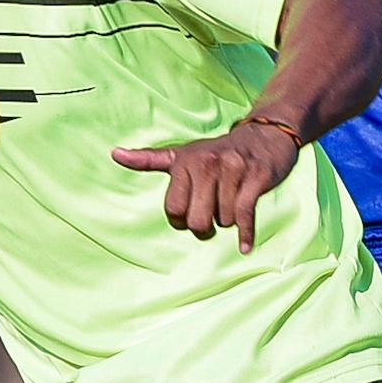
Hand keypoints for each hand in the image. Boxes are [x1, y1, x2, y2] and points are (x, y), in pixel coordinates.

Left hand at [110, 119, 304, 250]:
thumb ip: (149, 159)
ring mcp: (232, 170)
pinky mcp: (256, 178)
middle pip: (197, 220)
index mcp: (184, 161)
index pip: (174, 210)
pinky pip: (245, 216)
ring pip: (224, 220)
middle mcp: (206, 163)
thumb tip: (114, 154)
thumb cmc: (218, 152)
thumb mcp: (182, 154)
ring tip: (233, 203)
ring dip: (229, 221)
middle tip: (212, 217)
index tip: (190, 215)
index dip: (182, 221)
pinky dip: (246, 235)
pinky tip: (244, 247)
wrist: (266, 135)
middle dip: (205, 228)